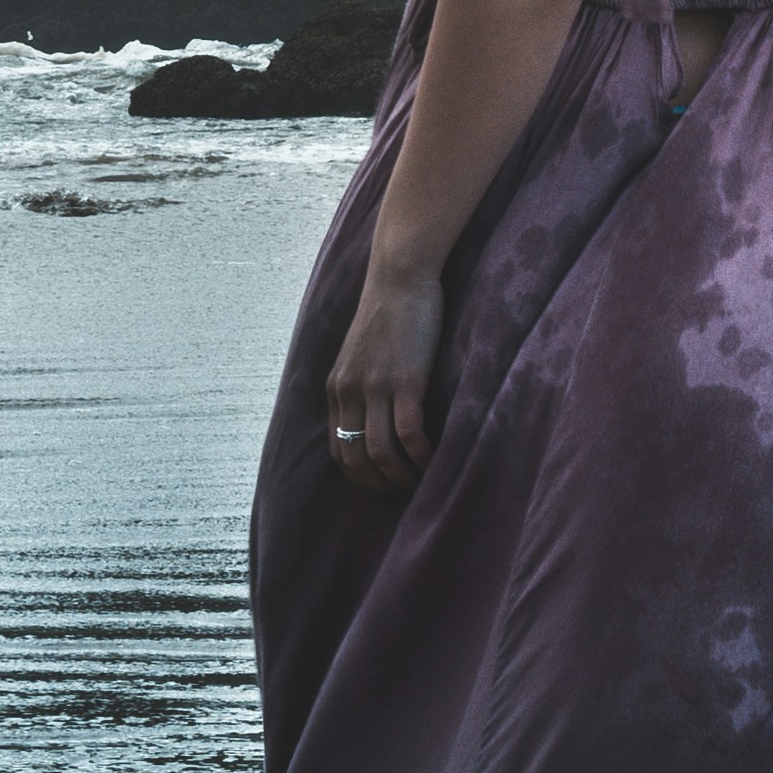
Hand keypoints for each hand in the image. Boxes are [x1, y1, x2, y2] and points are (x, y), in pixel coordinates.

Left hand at [322, 264, 443, 494]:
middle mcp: (350, 391)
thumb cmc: (391, 310)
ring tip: (421, 487)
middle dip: (379, 486)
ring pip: (379, 453)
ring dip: (400, 479)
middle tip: (405, 497)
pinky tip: (434, 464)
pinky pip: (408, 434)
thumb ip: (363, 383)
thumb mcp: (362, 351)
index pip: (338, 449)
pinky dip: (420, 457)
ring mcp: (375, 386)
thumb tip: (377, 415)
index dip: (360, 477)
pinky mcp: (404, 379)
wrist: (401, 275)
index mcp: (338, 387)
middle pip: (355, 458)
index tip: (383, 487)